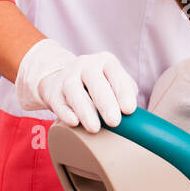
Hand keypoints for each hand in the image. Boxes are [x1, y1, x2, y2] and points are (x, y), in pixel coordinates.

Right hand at [14, 37, 138, 132]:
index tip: (129, 110)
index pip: (116, 75)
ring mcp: (67, 76)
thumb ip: (125, 94)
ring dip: (86, 111)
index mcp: (106, 62)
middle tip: (115, 121)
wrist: (61, 79)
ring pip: (75, 92)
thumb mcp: (113, 82)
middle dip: (106, 103)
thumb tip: (136, 116)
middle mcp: (86, 65)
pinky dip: (66, 113)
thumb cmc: (97, 85)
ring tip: (95, 128)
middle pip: (96, 84)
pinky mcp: (53, 91)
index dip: (123, 92)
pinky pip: (59, 103)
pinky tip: (74, 122)